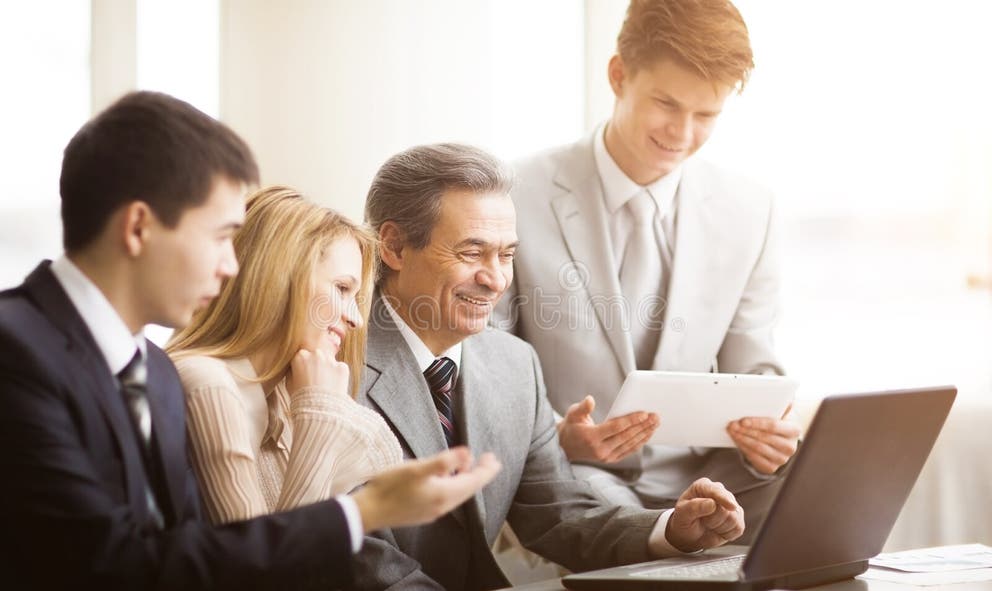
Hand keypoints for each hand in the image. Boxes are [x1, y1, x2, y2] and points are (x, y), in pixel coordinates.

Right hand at [286, 348, 349, 395]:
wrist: (319, 409)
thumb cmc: (301, 398)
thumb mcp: (289, 384)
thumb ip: (293, 371)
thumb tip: (297, 368)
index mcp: (300, 356)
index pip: (302, 356)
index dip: (304, 366)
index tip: (305, 375)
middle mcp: (316, 354)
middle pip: (317, 356)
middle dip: (317, 365)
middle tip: (317, 380)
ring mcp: (331, 360)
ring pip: (330, 362)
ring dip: (328, 370)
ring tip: (326, 386)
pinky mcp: (343, 367)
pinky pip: (340, 369)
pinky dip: (338, 376)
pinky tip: (333, 387)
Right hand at [351, 447, 501, 532]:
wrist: (368, 513)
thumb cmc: (389, 488)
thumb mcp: (416, 469)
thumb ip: (442, 461)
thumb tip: (467, 452)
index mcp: (444, 494)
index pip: (474, 482)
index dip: (486, 470)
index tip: (494, 459)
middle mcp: (443, 506)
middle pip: (468, 488)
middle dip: (479, 473)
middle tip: (488, 459)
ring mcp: (433, 511)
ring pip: (457, 493)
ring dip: (465, 478)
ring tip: (467, 464)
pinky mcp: (424, 512)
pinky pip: (447, 497)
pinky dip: (453, 485)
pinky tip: (446, 478)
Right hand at [556, 395, 658, 462]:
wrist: (565, 447)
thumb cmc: (571, 426)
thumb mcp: (573, 414)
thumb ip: (583, 407)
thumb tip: (591, 400)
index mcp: (592, 437)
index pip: (616, 427)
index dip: (631, 420)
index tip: (644, 413)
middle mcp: (600, 449)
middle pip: (627, 436)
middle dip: (643, 425)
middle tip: (656, 416)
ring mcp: (607, 456)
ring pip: (630, 444)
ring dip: (645, 433)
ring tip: (655, 424)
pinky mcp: (611, 459)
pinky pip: (629, 450)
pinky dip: (640, 442)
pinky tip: (648, 434)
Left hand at [665, 478, 744, 552]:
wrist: (690, 535)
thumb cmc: (684, 520)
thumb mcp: (682, 514)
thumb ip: (694, 507)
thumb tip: (712, 503)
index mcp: (703, 486)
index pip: (716, 490)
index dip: (724, 498)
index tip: (731, 506)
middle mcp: (719, 491)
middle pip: (726, 508)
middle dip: (713, 520)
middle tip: (702, 521)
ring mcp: (730, 504)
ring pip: (734, 519)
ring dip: (719, 527)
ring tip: (708, 524)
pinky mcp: (738, 517)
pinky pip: (738, 528)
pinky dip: (726, 534)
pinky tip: (717, 529)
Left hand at [726, 404, 800, 473]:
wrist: (780, 438)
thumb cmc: (778, 419)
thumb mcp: (781, 408)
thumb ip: (780, 398)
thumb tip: (777, 386)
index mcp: (794, 429)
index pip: (774, 426)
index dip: (757, 423)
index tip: (743, 420)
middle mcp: (790, 447)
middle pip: (763, 438)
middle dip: (746, 430)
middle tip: (732, 424)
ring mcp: (781, 459)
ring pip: (757, 448)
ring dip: (742, 438)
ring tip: (731, 430)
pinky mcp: (771, 467)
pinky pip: (754, 458)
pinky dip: (743, 448)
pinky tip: (736, 439)